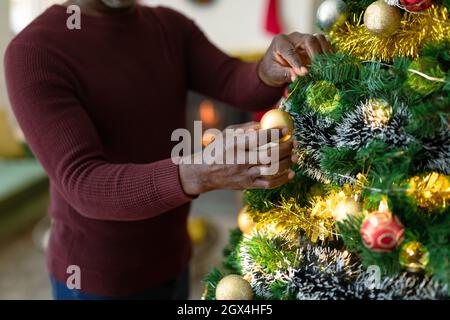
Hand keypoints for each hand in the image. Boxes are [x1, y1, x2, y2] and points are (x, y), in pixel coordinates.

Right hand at [179, 122, 297, 195]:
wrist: (204, 173)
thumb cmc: (218, 149)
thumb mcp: (227, 134)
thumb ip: (246, 128)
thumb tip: (266, 124)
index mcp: (235, 145)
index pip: (258, 138)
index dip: (275, 134)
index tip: (287, 130)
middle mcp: (240, 160)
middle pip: (268, 155)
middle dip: (285, 148)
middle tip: (294, 142)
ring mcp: (244, 175)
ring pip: (271, 170)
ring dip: (287, 163)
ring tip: (295, 156)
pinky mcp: (247, 185)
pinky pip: (268, 184)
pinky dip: (282, 179)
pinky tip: (291, 173)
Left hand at [258, 32, 333, 86]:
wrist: (276, 67)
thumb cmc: (273, 70)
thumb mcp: (274, 74)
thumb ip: (284, 74)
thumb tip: (295, 77)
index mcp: (280, 42)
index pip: (290, 51)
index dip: (297, 62)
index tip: (304, 73)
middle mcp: (294, 37)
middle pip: (308, 40)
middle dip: (315, 54)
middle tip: (319, 68)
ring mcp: (305, 39)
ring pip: (319, 39)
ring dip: (325, 52)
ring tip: (327, 65)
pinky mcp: (314, 44)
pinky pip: (324, 44)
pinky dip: (329, 52)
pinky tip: (331, 63)